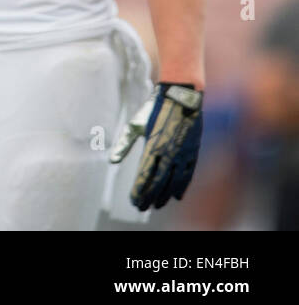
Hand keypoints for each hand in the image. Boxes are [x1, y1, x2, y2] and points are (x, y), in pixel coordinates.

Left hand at [110, 82, 202, 209]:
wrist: (181, 97)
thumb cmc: (154, 110)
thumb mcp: (135, 125)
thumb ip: (124, 145)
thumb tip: (111, 161)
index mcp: (153, 147)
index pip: (144, 176)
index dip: (139, 190)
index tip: (133, 200)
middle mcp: (169, 153)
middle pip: (158, 183)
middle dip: (149, 197)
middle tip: (141, 207)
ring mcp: (183, 154)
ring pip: (174, 182)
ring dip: (165, 195)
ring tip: (157, 205)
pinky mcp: (193, 152)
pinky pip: (188, 175)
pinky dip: (182, 187)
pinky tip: (177, 196)